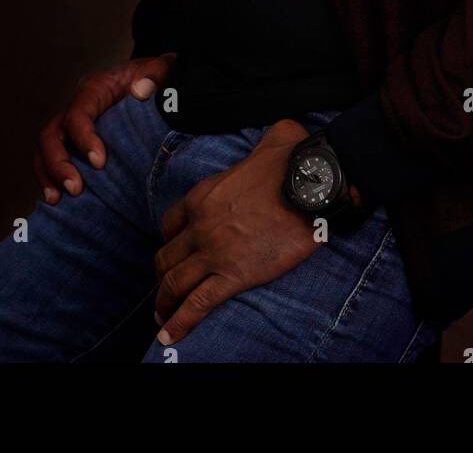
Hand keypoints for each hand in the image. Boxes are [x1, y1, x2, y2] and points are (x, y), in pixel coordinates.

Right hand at [33, 52, 176, 203]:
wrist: (150, 82)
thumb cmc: (152, 77)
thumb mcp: (159, 69)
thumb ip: (155, 75)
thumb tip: (141, 91)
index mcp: (93, 90)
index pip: (77, 114)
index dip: (83, 138)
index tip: (100, 162)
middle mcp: (75, 108)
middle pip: (51, 134)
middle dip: (58, 163)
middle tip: (75, 188)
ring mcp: (70, 127)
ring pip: (45, 150)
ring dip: (48, 175)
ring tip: (56, 200)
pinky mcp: (74, 143)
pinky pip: (52, 161)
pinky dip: (51, 180)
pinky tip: (59, 202)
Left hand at [152, 118, 317, 345]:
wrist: (310, 187)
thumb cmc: (293, 162)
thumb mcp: (274, 138)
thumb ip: (266, 139)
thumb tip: (279, 134)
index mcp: (203, 195)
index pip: (170, 223)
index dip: (170, 239)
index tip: (175, 249)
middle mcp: (200, 225)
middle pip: (166, 257)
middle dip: (162, 275)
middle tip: (166, 288)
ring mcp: (213, 252)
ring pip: (174, 284)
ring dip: (164, 303)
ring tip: (162, 318)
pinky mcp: (232, 276)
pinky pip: (197, 304)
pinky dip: (180, 323)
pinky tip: (170, 337)